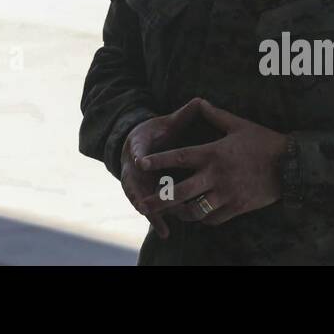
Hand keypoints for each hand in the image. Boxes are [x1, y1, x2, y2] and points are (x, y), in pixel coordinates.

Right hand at [119, 98, 208, 239]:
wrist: (139, 146)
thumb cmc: (156, 133)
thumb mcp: (166, 123)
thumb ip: (183, 116)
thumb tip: (201, 100)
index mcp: (137, 144)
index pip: (136, 149)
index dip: (138, 154)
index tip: (139, 159)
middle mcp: (132, 166)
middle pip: (133, 181)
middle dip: (138, 192)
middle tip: (144, 202)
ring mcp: (135, 183)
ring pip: (140, 200)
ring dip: (150, 212)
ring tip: (160, 224)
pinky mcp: (142, 195)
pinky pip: (148, 210)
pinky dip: (156, 221)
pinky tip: (166, 233)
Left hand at [137, 98, 288, 226]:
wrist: (291, 165)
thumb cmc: (264, 141)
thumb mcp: (238, 124)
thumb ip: (215, 115)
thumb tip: (200, 101)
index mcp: (213, 153)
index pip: (179, 157)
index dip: (159, 161)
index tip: (141, 163)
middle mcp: (216, 176)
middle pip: (181, 192)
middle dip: (160, 199)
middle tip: (144, 203)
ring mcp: (227, 194)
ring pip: (196, 210)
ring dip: (181, 213)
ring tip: (171, 213)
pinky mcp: (238, 207)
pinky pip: (214, 219)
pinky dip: (203, 219)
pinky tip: (198, 215)